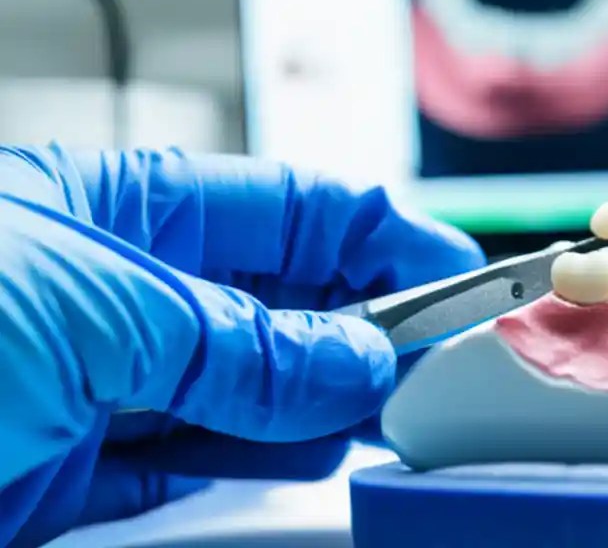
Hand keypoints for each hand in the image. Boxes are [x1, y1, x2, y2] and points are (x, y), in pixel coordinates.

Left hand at [0, 145, 483, 545]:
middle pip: (283, 303)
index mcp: (120, 208)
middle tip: (433, 366)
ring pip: (252, 392)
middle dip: (364, 331)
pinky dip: (256, 471)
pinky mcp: (73, 474)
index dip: (380, 237)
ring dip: (321, 408)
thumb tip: (358, 363)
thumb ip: (238, 344)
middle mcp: (122, 292)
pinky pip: (194, 472)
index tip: (458, 272)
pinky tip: (306, 460)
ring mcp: (101, 385)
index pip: (289, 208)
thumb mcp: (95, 311)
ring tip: (384, 418)